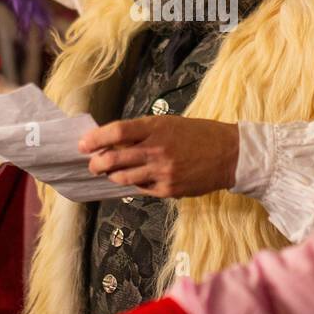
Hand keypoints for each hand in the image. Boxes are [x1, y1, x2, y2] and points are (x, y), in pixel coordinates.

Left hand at [79, 116, 239, 198]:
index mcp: (156, 128)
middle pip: (113, 159)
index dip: (95, 139)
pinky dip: (135, 184)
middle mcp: (157, 150)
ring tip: (111, 173)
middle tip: (92, 164)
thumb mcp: (170, 123)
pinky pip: (142, 189)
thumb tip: (112, 141)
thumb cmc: (198, 135)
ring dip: (113, 176)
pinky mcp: (168, 189)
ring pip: (124, 178)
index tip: (83, 144)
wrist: (230, 154)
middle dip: (96, 163)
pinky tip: (138, 179)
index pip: (116, 132)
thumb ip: (142, 132)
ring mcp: (162, 172)